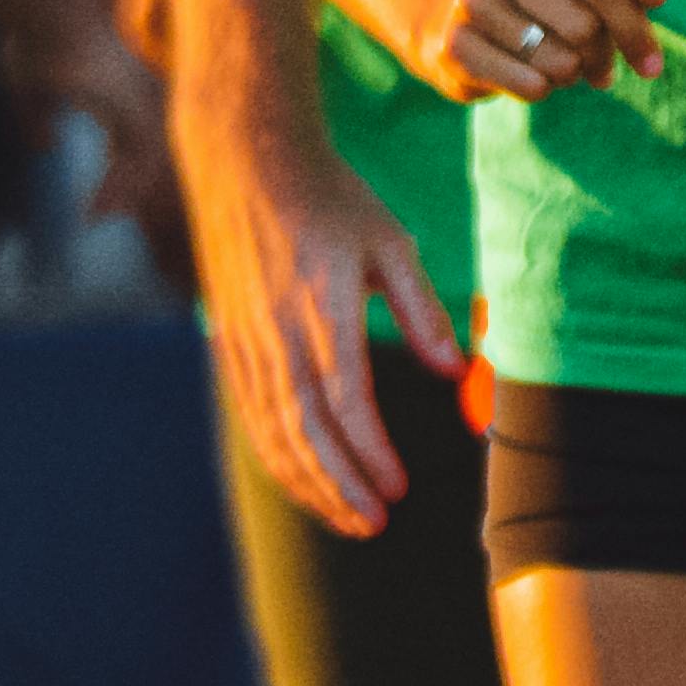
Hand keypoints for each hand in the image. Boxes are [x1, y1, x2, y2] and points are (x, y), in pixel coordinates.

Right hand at [7, 6, 179, 232]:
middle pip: (142, 156)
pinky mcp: (140, 106)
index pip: (127, 144)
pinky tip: (100, 203)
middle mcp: (137, 97)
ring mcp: (143, 100)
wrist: (47, 19)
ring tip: (97, 217)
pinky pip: (143, 160)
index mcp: (116, 91)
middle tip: (97, 219)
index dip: (113, 177)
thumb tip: (48, 147)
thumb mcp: (27, 92)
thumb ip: (36, 121)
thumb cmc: (34, 45)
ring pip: (146, 162)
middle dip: (124, 191)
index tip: (92, 207)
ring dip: (123, 193)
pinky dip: (125, 186)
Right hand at [179, 80, 461, 535]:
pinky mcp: (229, 342)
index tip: (398, 489)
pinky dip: (277, 454)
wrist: (247, 160)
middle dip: (338, 487)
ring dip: (307, 482)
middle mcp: (275, 333)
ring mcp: (245, 340)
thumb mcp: (391, 240)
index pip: (343, 402)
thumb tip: (456, 370)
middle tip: (375, 524)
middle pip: (302, 432)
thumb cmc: (332, 198)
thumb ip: (422, 308)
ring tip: (346, 517)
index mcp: (321, 308)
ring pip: (271, 431)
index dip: (369, 453)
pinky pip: (251, 414)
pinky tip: (304, 477)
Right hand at [425, 0, 667, 102]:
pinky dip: (545, 88)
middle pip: (586, 26)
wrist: (449, 7)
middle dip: (604, 55)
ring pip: (561, 61)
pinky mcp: (453, 46)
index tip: (651, 64)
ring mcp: (469, 0)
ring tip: (564, 64)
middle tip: (601, 65)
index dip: (635, 29)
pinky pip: (530, 86)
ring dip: (574, 73)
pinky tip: (535, 75)